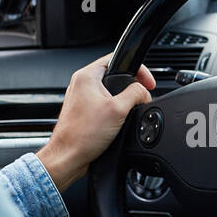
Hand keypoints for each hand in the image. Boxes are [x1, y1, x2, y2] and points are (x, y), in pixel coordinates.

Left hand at [35, 53, 155, 191]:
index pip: (117, 58)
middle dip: (131, 87)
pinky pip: (104, 105)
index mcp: (86, 76)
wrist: (68, 157)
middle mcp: (81, 84)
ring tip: (128, 113)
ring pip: (110, 92)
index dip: (138, 69)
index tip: (148, 83)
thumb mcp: (118, 110)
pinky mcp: (84, 112)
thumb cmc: (82, 135)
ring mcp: (81, 98)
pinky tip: (118, 123)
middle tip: (140, 99)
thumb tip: (144, 92)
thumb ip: (135, 94)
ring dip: (123, 101)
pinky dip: (114, 111)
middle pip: (115, 75)